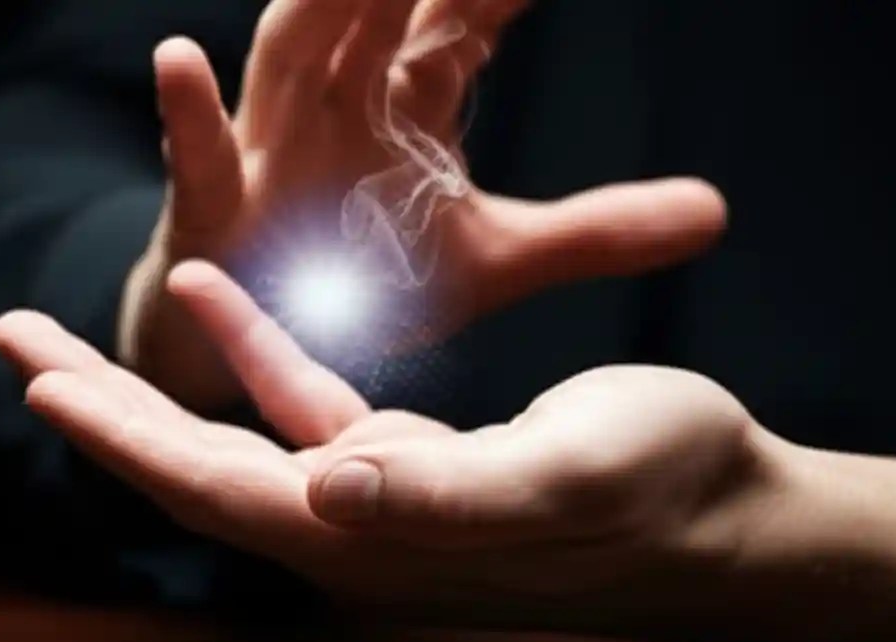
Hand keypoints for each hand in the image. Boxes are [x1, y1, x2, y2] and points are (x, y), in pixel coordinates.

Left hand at [0, 260, 768, 641]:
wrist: (727, 512)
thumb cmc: (665, 495)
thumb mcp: (559, 478)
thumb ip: (440, 495)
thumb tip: (321, 492)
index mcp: (376, 546)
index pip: (215, 490)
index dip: (123, 434)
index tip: (39, 375)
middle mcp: (361, 534)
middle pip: (197, 469)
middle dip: (102, 408)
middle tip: (16, 340)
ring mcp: (385, 500)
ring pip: (237, 437)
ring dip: (156, 386)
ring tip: (75, 338)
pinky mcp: (418, 462)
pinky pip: (311, 404)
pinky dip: (261, 349)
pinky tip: (223, 296)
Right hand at [123, 0, 726, 410]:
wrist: (270, 353)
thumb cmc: (364, 285)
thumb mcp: (496, 259)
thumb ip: (593, 230)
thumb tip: (716, 209)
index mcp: (406, 100)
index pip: (466, 13)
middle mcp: (340, 103)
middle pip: (376, 6)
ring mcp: (272, 149)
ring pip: (292, 51)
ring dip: (318, 2)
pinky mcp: (216, 211)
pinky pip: (202, 157)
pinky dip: (189, 114)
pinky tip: (179, 58)